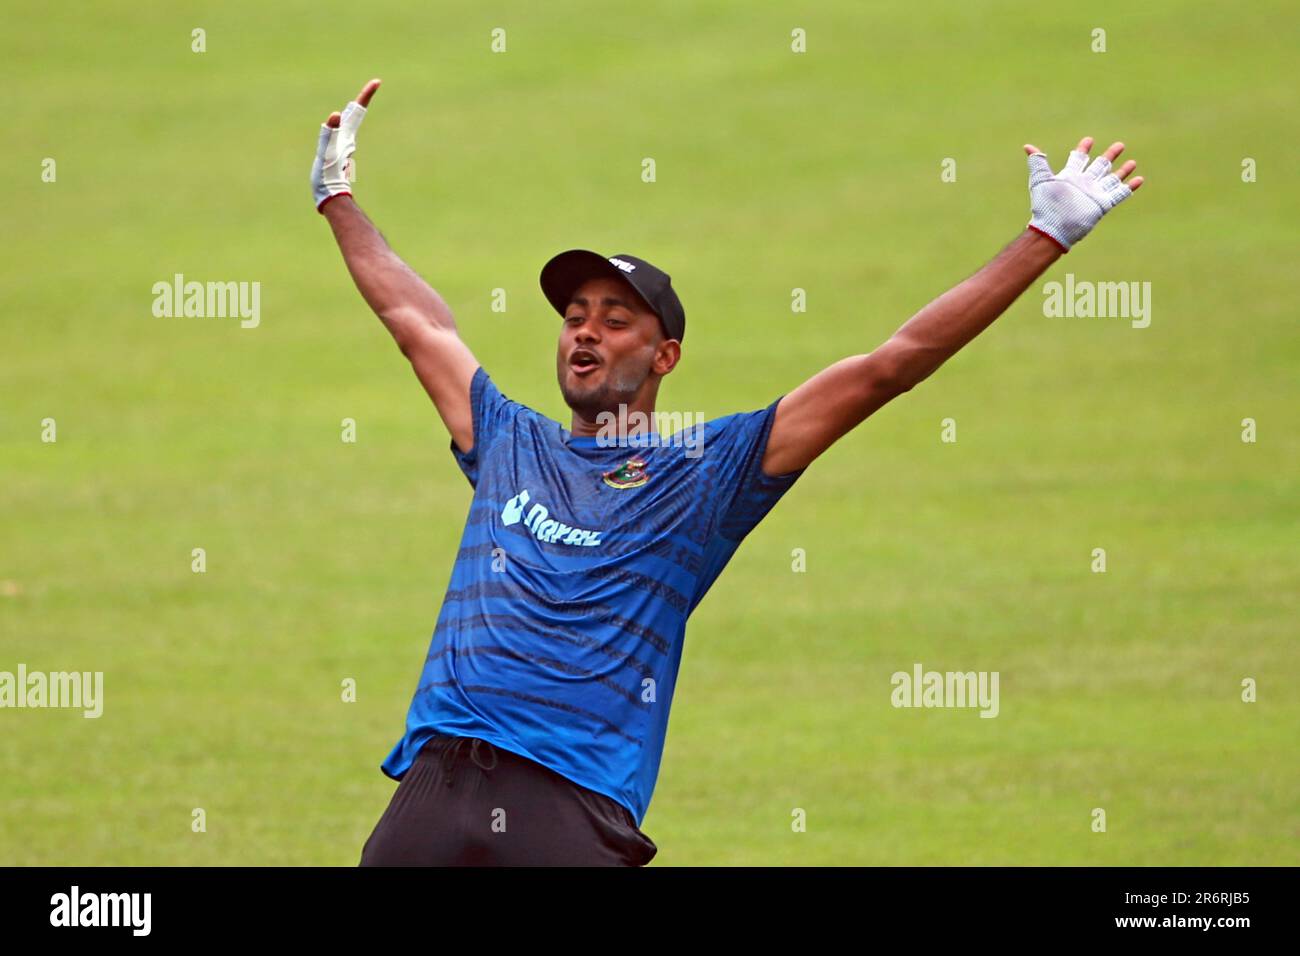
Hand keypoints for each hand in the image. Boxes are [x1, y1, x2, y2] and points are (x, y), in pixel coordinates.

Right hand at [311, 79, 380, 212]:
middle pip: (355, 114)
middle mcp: (347, 138)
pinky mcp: (336, 153)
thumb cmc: (329, 174)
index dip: (366, 95)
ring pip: (349, 124)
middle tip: (372, 86)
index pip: (357, 110)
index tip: (377, 81)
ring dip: (354, 110)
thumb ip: (330, 132)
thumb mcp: (328, 151)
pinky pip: (340, 134)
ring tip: (359, 100)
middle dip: (363, 99)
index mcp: (347, 134)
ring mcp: (342, 146)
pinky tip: (341, 123)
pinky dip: (342, 124)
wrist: (330, 194)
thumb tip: (336, 114)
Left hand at [1024, 136, 1143, 251]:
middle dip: (1109, 156)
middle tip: (1120, 144)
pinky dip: (1129, 187)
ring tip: (1132, 162)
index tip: (1089, 140)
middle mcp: (1084, 184)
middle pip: (1099, 166)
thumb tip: (1027, 146)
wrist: (1053, 228)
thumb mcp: (1040, 180)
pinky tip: (1139, 179)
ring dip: (1122, 170)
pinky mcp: (1102, 205)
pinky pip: (1119, 194)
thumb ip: (1037, 162)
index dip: (1083, 150)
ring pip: (1112, 179)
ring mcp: (1094, 194)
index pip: (1079, 159)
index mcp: (1070, 177)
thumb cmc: (1045, 205)